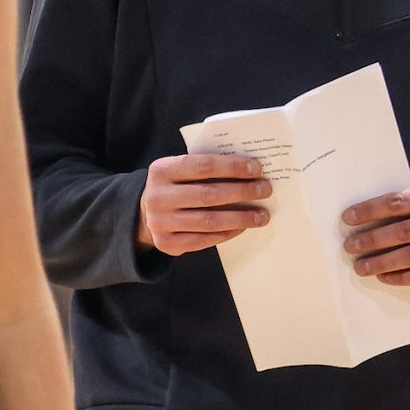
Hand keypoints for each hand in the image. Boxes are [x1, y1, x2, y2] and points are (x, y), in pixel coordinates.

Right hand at [137, 154, 271, 255]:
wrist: (145, 212)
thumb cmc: (175, 186)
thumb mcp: (180, 170)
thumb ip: (205, 168)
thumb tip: (249, 171)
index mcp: (162, 170)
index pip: (203, 166)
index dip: (232, 167)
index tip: (257, 168)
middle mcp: (157, 196)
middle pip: (209, 194)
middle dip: (242, 192)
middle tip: (265, 190)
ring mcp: (160, 222)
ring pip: (209, 221)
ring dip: (241, 217)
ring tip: (262, 215)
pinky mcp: (167, 243)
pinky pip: (204, 239)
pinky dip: (227, 233)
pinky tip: (243, 227)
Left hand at [343, 184, 409, 286]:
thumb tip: (368, 219)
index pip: (398, 201)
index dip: (370, 210)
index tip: (347, 218)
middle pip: (402, 230)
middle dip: (372, 240)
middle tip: (350, 246)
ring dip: (382, 262)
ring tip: (361, 267)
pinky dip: (402, 277)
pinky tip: (384, 277)